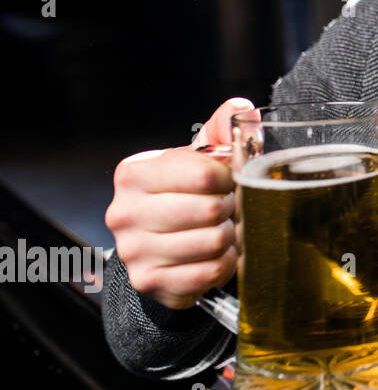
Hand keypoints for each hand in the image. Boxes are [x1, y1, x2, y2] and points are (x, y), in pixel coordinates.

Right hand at [105, 97, 258, 309]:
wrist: (156, 245)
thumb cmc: (182, 193)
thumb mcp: (197, 157)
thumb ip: (220, 130)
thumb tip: (241, 108)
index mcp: (134, 173)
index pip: (204, 174)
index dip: (231, 178)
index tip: (230, 181)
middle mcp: (124, 212)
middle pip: (210, 210)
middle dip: (230, 209)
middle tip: (227, 209)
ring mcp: (132, 251)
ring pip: (213, 243)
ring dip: (230, 238)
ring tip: (222, 231)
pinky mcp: (148, 281)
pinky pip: (209, 273)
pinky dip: (224, 264)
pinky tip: (217, 255)